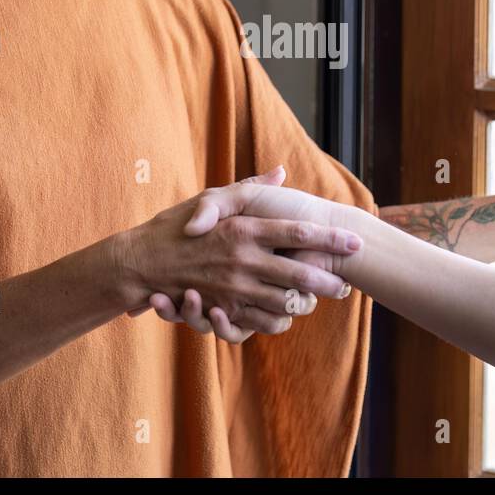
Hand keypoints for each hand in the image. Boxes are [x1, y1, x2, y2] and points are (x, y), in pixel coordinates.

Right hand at [120, 168, 361, 337]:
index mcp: (243, 229)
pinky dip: (276, 319)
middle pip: (298, 274)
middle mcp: (242, 260)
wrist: (140, 263)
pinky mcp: (223, 308)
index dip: (330, 239)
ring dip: (306, 302)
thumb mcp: (211, 198)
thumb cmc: (176, 225)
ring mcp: (233, 288)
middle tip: (347, 283)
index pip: (297, 234)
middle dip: (328, 280)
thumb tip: (281, 172)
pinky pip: (259, 321)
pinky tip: (287, 315)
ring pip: (283, 302)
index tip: (355, 241)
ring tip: (322, 299)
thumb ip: (249, 188)